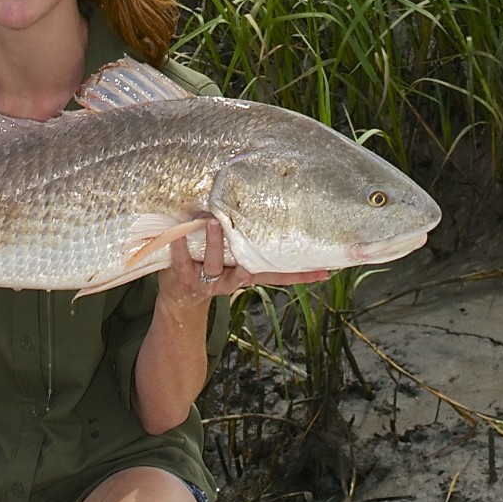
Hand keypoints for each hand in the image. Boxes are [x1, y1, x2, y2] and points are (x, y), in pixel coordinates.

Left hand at [154, 219, 330, 309]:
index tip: (325, 271)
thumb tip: (263, 205)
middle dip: (253, 252)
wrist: (178, 296)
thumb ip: (244, 238)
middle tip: (255, 231)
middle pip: (248, 268)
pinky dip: (179, 247)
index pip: (278, 274)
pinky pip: (182, 262)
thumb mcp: (230, 256)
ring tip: (213, 221)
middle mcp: (232, 280)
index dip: (301, 275)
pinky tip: (177, 231)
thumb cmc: (207, 264)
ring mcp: (208, 281)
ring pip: (216, 264)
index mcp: (246, 272)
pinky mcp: (184, 279)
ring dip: (215, 243)